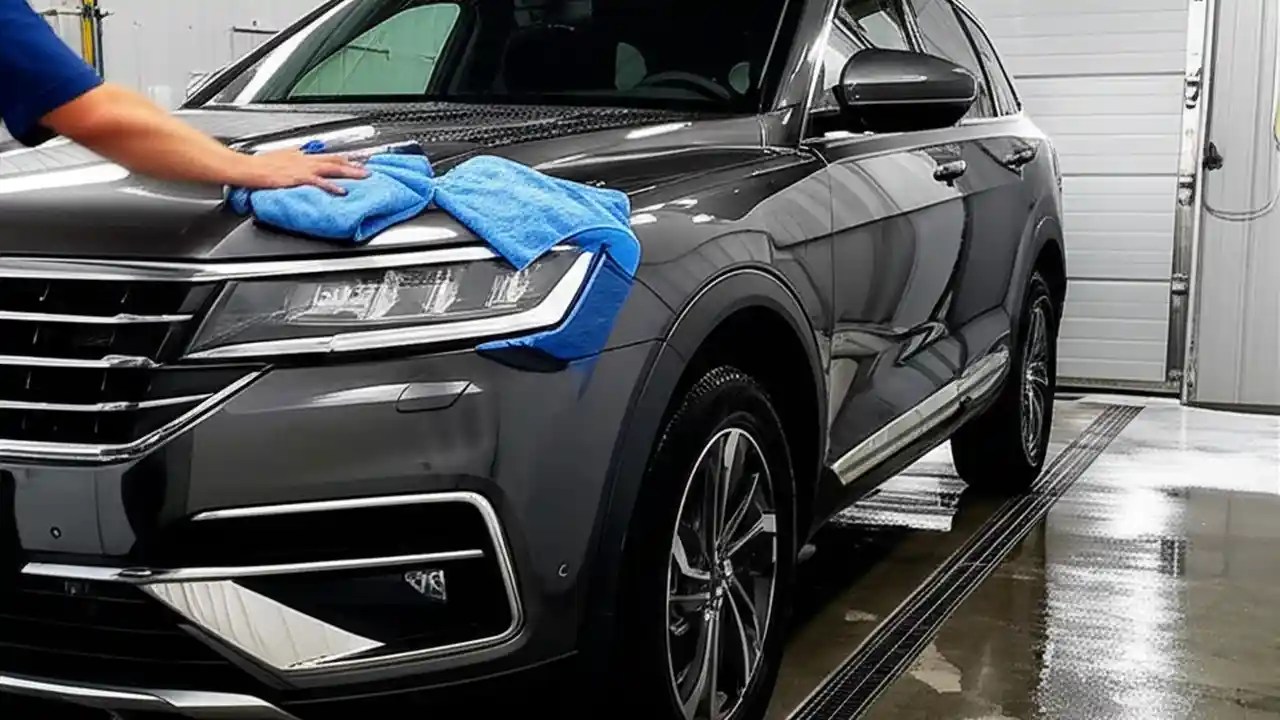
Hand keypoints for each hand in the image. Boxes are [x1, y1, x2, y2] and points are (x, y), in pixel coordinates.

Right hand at [238, 149, 369, 193]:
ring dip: (349, 171)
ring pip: (332, 168)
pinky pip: (319, 182)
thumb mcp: (281, 155)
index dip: (345, 157)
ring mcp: (303, 168)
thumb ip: (294, 155)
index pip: (328, 155)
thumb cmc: (261, 164)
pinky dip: (331, 186)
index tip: (358, 159)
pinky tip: (342, 190)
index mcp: (302, 155)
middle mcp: (306, 159)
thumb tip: (301, 152)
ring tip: (363, 176)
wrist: (249, 168)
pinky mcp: (298, 178)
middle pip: (335, 160)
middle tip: (368, 167)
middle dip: (353, 163)